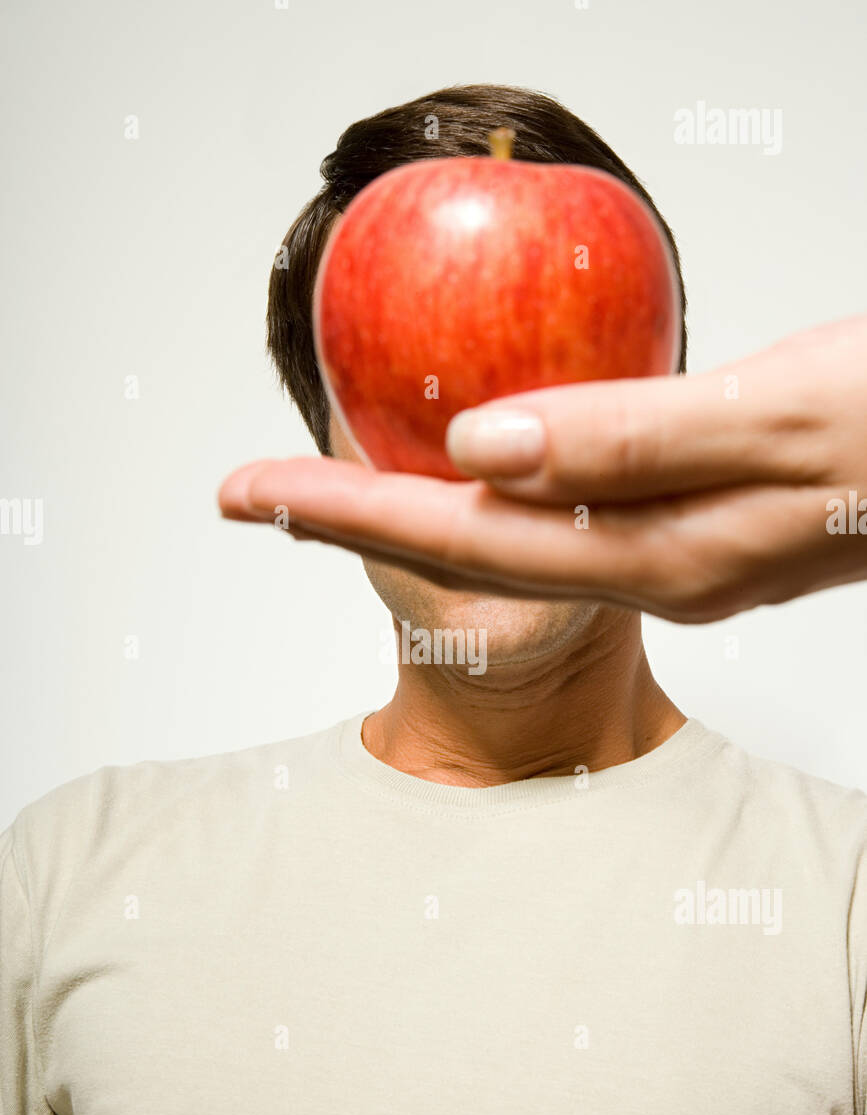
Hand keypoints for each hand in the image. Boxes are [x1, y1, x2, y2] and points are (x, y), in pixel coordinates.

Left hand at [219, 316, 866, 622]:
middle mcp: (658, 573)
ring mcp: (681, 561)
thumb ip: (628, 439)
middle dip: (352, 523)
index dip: (347, 513)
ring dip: (413, 520)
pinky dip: (495, 503)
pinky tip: (476, 478)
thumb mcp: (773, 413)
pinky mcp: (702, 532)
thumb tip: (478, 450)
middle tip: (254, 493)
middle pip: (468, 554)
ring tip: (329, 492)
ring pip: (512, 548)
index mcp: (659, 555)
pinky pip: (568, 526)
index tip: (248, 495)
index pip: (463, 538)